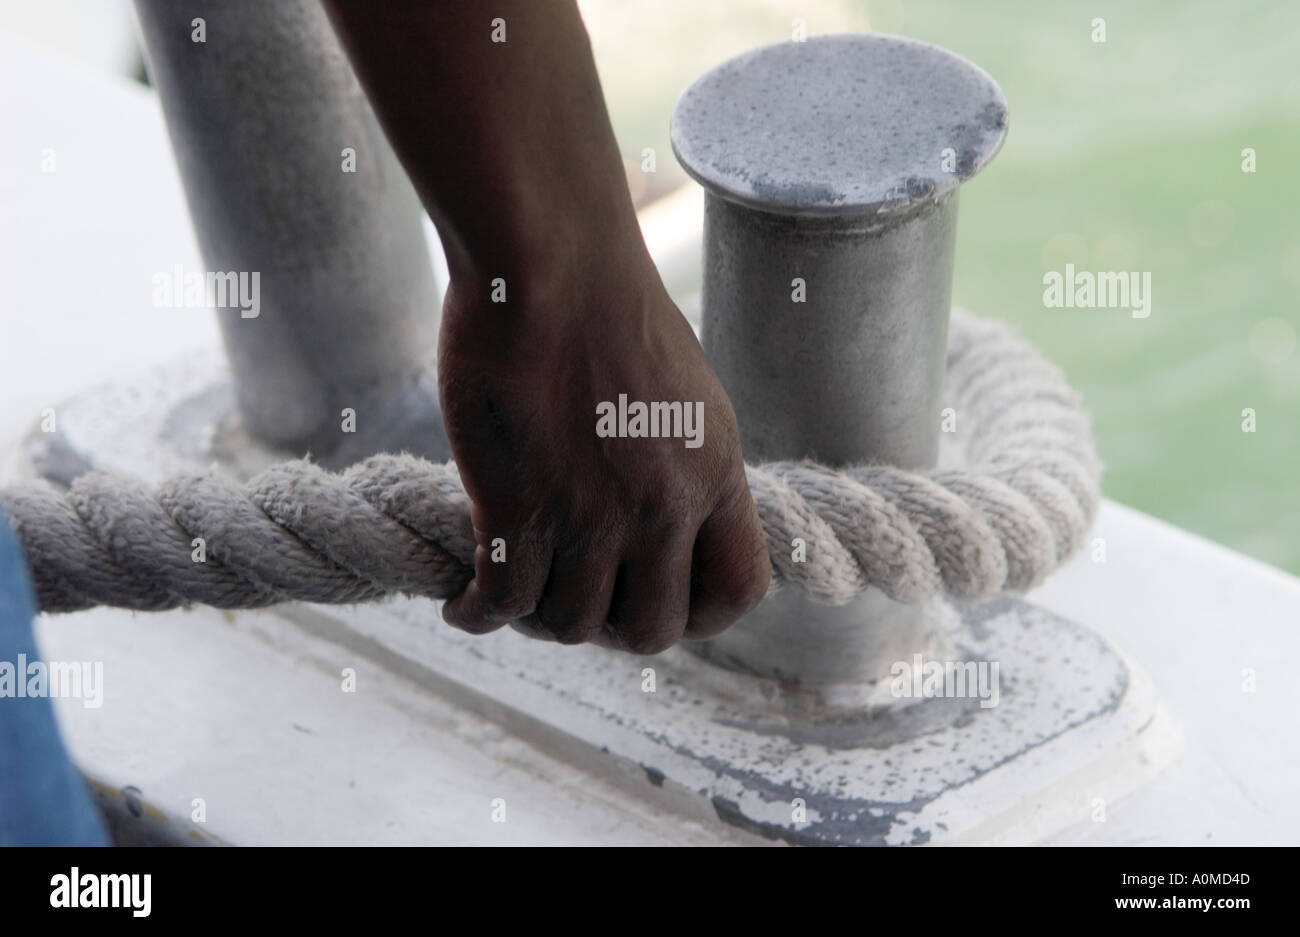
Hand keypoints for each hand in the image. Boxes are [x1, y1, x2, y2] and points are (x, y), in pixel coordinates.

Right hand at [436, 252, 769, 653]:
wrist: (550, 260)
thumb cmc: (606, 311)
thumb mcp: (686, 396)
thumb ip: (688, 469)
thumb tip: (675, 527)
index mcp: (715, 474)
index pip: (738, 591)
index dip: (698, 616)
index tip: (654, 603)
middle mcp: (665, 507)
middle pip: (650, 631)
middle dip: (609, 627)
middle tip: (570, 598)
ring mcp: (594, 514)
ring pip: (570, 625)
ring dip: (536, 620)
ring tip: (512, 592)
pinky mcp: (521, 507)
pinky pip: (502, 605)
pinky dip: (476, 615)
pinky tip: (462, 603)